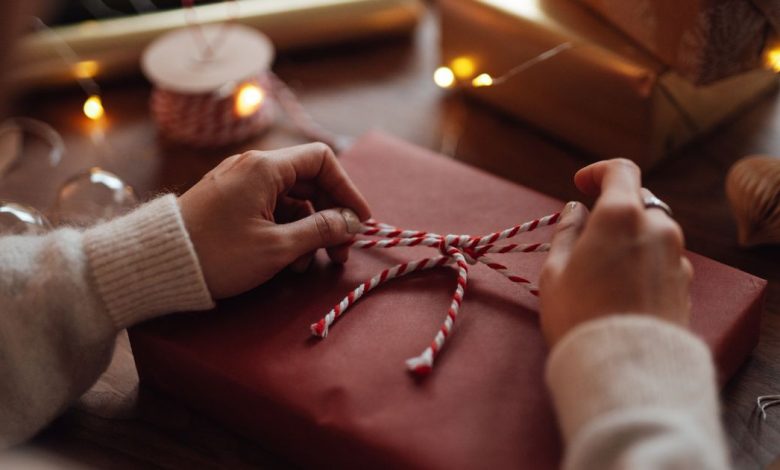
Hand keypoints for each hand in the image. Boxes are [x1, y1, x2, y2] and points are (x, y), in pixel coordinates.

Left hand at [178, 143, 370, 298]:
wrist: (157, 264)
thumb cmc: (217, 253)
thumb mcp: (276, 247)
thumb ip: (320, 230)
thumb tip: (351, 222)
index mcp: (265, 167)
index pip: (323, 160)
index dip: (347, 189)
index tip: (359, 221)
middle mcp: (253, 167)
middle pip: (309, 181)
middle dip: (329, 216)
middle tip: (340, 252)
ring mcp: (239, 184)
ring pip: (290, 200)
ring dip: (307, 230)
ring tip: (308, 265)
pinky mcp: (229, 202)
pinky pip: (269, 209)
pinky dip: (285, 231)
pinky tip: (286, 261)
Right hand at [539, 159, 692, 345]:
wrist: (624, 366)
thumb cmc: (579, 315)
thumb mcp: (555, 271)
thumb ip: (567, 232)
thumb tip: (576, 210)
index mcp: (622, 215)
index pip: (620, 170)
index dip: (598, 173)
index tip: (580, 186)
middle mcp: (658, 228)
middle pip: (638, 203)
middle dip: (613, 213)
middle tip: (586, 239)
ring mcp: (677, 257)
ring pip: (652, 234)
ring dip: (630, 240)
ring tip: (603, 273)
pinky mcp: (685, 285)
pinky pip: (662, 262)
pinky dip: (643, 265)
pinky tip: (623, 292)